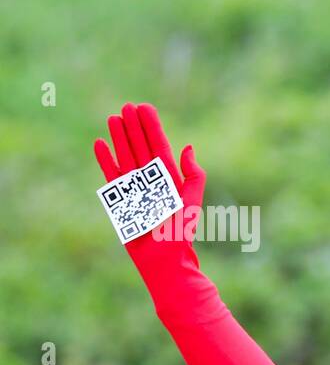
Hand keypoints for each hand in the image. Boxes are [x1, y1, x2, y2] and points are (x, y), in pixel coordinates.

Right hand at [93, 103, 204, 240]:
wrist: (163, 259)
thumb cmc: (180, 233)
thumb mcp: (192, 202)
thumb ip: (193, 176)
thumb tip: (188, 148)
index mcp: (170, 180)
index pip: (159, 147)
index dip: (152, 127)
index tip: (144, 108)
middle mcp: (152, 181)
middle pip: (141, 148)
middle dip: (134, 127)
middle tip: (127, 106)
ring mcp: (135, 189)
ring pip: (126, 157)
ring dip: (119, 138)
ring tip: (113, 118)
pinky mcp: (121, 200)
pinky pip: (111, 175)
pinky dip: (106, 160)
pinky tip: (100, 143)